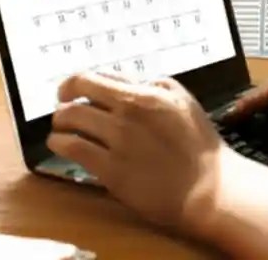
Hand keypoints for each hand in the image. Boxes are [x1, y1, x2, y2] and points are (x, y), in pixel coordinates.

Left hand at [48, 72, 267, 258]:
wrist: (207, 189)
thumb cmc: (199, 145)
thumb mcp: (182, 100)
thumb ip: (153, 85)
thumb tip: (126, 83)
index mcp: (143, 94)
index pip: (93, 77)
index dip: (73, 83)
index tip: (68, 91)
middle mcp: (125, 114)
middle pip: (75, 99)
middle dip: (63, 103)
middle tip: (62, 112)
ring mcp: (116, 143)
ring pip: (69, 123)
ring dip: (59, 125)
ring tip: (60, 130)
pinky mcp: (109, 171)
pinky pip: (72, 149)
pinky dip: (60, 144)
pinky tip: (62, 146)